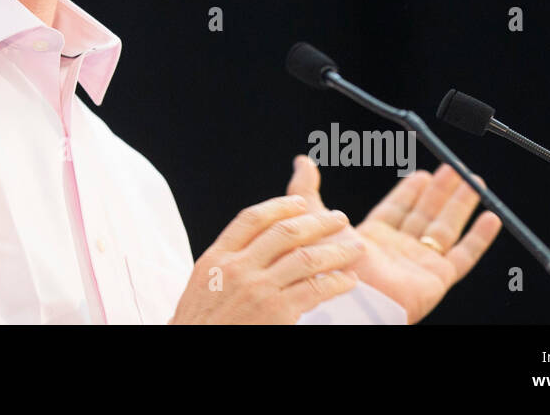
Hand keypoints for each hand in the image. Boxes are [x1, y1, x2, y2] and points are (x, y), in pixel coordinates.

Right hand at [168, 194, 367, 323]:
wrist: (193, 347)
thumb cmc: (200, 325)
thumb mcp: (204, 284)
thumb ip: (227, 264)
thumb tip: (255, 250)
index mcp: (216, 257)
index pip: (251, 219)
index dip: (279, 206)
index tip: (300, 202)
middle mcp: (237, 267)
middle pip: (284, 232)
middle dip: (317, 222)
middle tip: (340, 219)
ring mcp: (257, 289)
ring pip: (306, 258)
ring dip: (336, 251)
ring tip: (355, 249)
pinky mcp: (277, 312)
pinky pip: (315, 289)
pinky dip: (336, 282)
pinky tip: (348, 280)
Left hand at [287, 154, 502, 322]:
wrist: (346, 299)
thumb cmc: (325, 264)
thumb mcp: (314, 218)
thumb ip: (308, 189)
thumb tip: (302, 161)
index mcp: (371, 239)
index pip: (396, 209)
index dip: (410, 191)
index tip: (423, 173)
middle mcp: (398, 251)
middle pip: (425, 214)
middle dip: (441, 191)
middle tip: (455, 169)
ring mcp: (419, 264)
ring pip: (446, 228)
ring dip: (461, 204)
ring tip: (473, 181)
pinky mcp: (437, 279)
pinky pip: (464, 255)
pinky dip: (479, 237)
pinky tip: (491, 218)